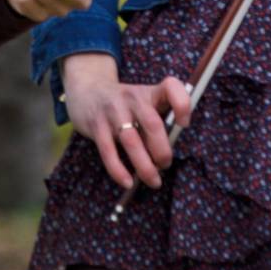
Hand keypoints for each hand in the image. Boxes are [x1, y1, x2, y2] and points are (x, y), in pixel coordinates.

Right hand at [60, 51, 192, 189]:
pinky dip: (119, 170)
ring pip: (132, 141)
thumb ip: (158, 122)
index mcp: (149, 92)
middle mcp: (132, 98)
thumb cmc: (124, 105)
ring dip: (145, 166)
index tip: (183, 124)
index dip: (182, 104)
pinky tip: (127, 182)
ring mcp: (113, 111)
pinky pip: (108, 151)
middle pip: (153, 124)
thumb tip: (166, 156)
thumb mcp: (143, 102)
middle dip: (162, 151)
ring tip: (153, 181)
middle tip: (165, 165)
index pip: (171, 87)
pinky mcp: (96, 125)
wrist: (87, 91)